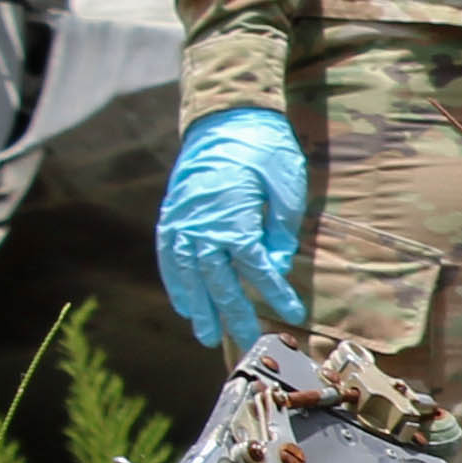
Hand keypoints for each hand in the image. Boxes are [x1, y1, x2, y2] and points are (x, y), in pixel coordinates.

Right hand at [155, 105, 306, 350]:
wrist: (225, 120)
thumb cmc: (264, 151)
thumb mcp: (287, 188)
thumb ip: (282, 231)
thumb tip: (277, 267)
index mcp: (234, 220)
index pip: (256, 269)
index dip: (274, 294)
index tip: (291, 314)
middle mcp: (202, 228)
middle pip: (218, 282)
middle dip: (233, 314)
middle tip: (245, 342)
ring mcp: (181, 224)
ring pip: (188, 277)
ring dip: (199, 308)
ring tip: (206, 335)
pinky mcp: (171, 217)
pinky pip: (169, 259)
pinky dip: (177, 284)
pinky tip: (184, 304)